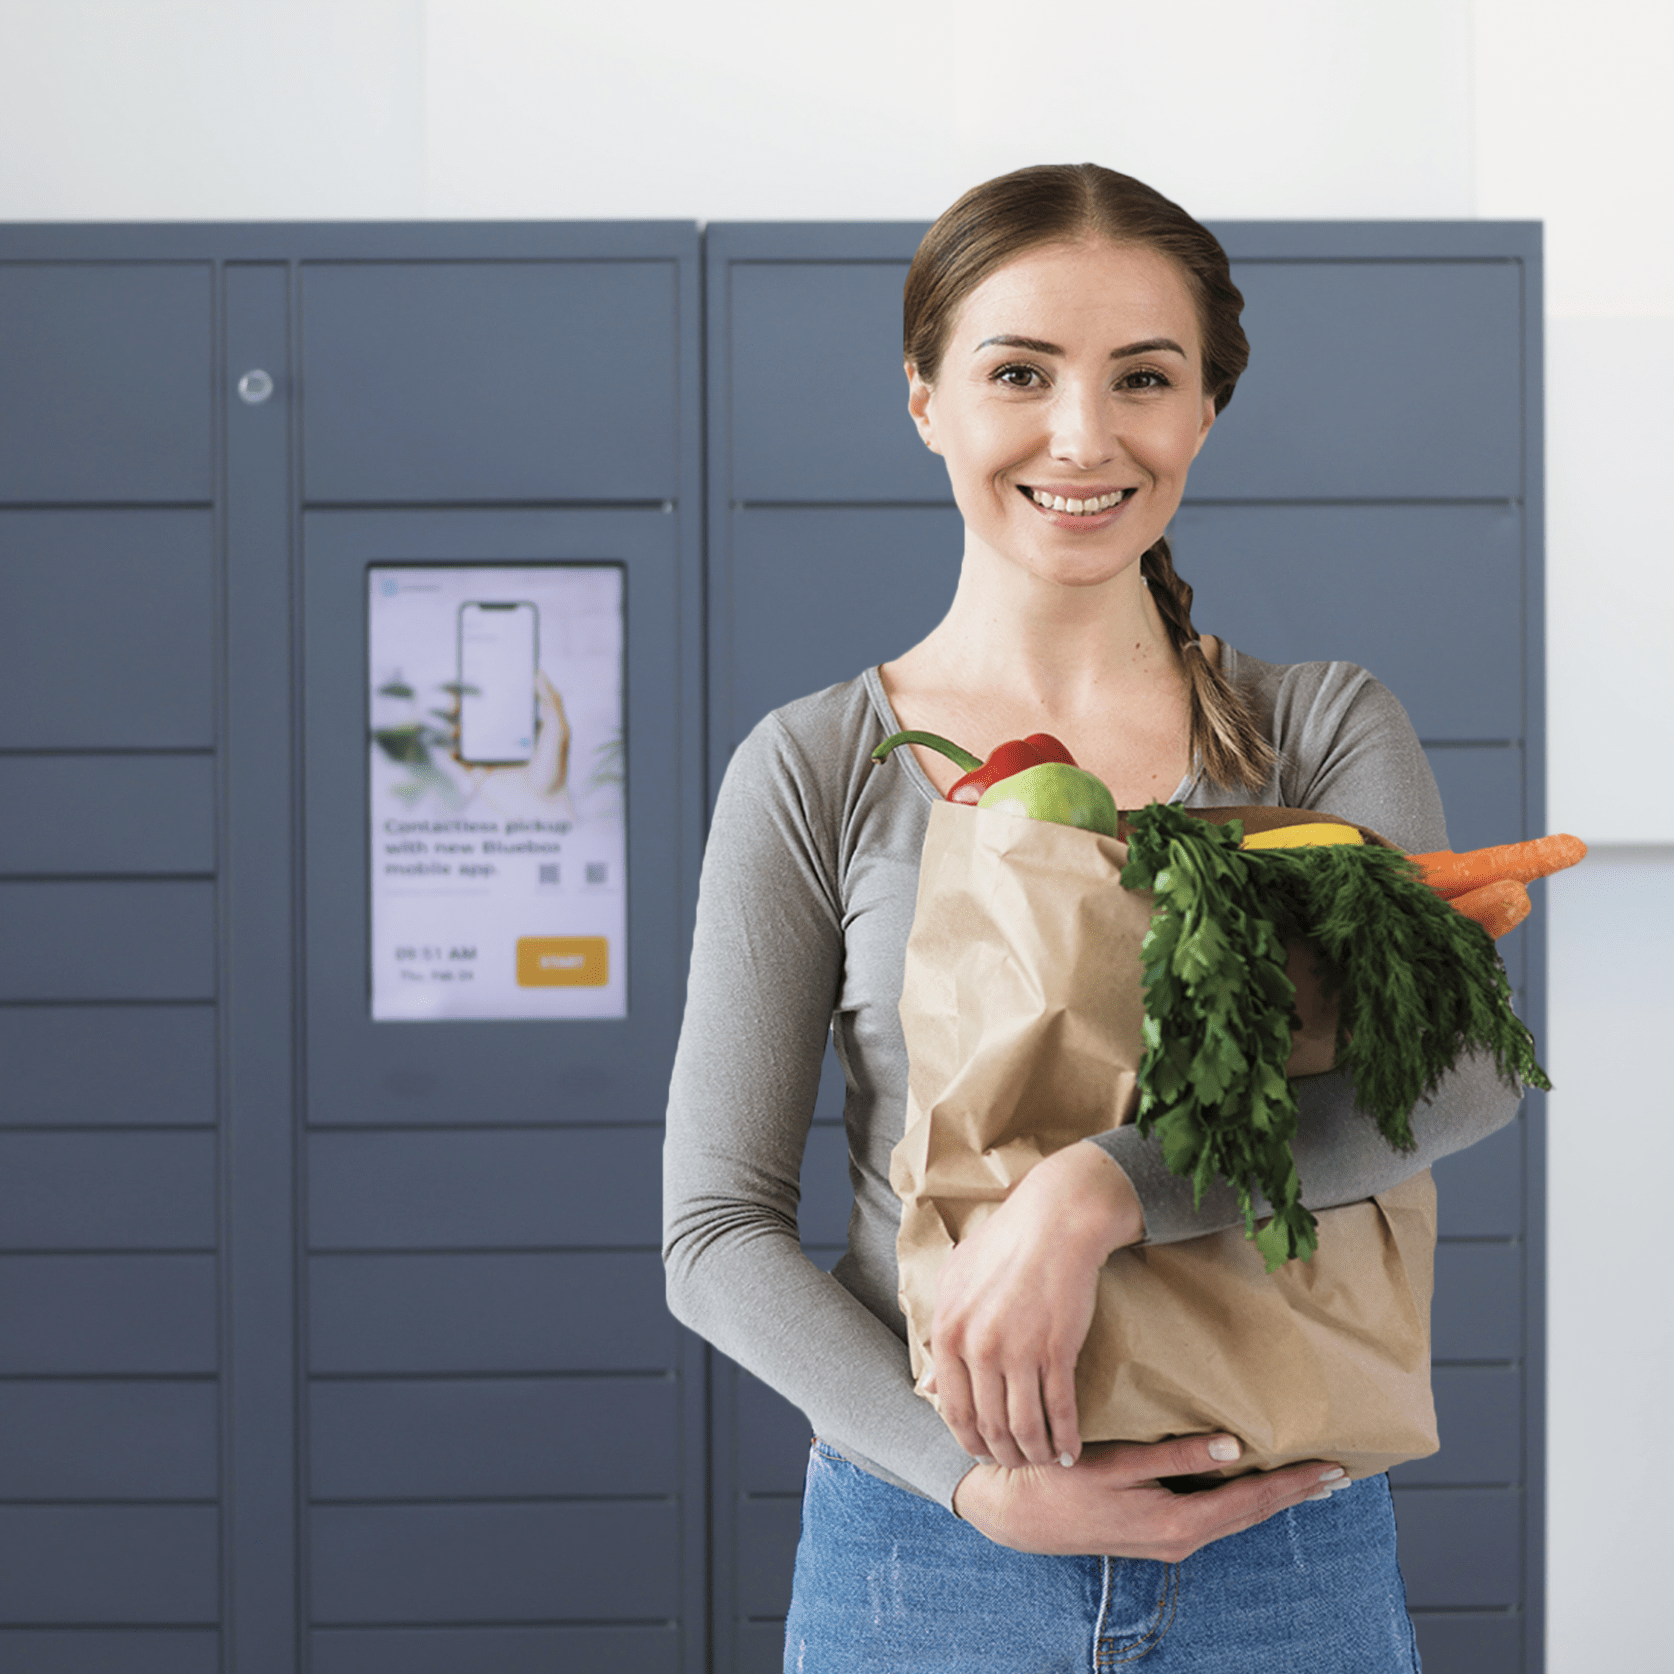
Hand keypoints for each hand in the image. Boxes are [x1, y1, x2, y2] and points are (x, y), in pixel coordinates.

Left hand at [928, 1143, 1141, 1468]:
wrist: (1055, 1219)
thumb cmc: (1005, 1244)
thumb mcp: (958, 1281)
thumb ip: (943, 1333)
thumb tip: (930, 1387)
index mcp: (948, 1330)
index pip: (953, 1408)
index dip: (969, 1440)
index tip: (984, 1451)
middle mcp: (977, 1346)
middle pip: (988, 1424)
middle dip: (1002, 1454)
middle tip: (1015, 1463)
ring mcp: (1018, 1349)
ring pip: (1023, 1425)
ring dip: (1035, 1453)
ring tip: (1044, 1460)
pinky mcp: (1057, 1348)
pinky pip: (1060, 1410)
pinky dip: (1065, 1439)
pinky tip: (1070, 1450)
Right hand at [951, 1433, 1348, 1561]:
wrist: (1015, 1513)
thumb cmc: (1061, 1480)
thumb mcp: (1117, 1463)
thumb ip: (1176, 1456)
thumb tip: (1233, 1447)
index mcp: (1177, 1523)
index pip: (1251, 1501)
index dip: (1294, 1483)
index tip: (1332, 1467)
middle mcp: (1180, 1539)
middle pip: (1251, 1514)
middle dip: (1294, 1494)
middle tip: (1336, 1475)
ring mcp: (1167, 1541)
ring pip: (1234, 1518)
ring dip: (1271, 1499)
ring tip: (1304, 1481)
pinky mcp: (1154, 1533)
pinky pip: (1213, 1517)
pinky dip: (1241, 1502)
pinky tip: (1246, 1487)